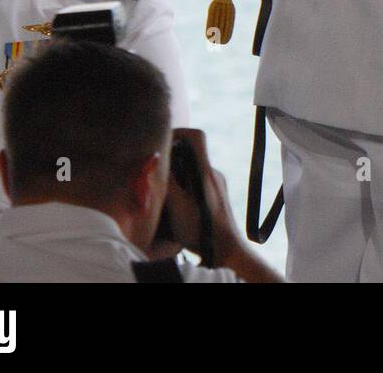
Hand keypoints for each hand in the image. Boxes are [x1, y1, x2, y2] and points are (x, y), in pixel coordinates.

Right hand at [164, 128, 242, 257]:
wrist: (226, 250)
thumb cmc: (201, 229)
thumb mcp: (177, 205)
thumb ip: (167, 180)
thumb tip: (158, 158)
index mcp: (205, 171)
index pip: (196, 136)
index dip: (179, 132)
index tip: (162, 141)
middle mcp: (213, 174)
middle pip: (191, 153)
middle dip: (172, 159)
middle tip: (156, 173)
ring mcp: (216, 185)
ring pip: (193, 170)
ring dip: (177, 177)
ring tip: (164, 194)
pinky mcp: (216, 197)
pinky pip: (197, 184)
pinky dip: (184, 190)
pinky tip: (175, 207)